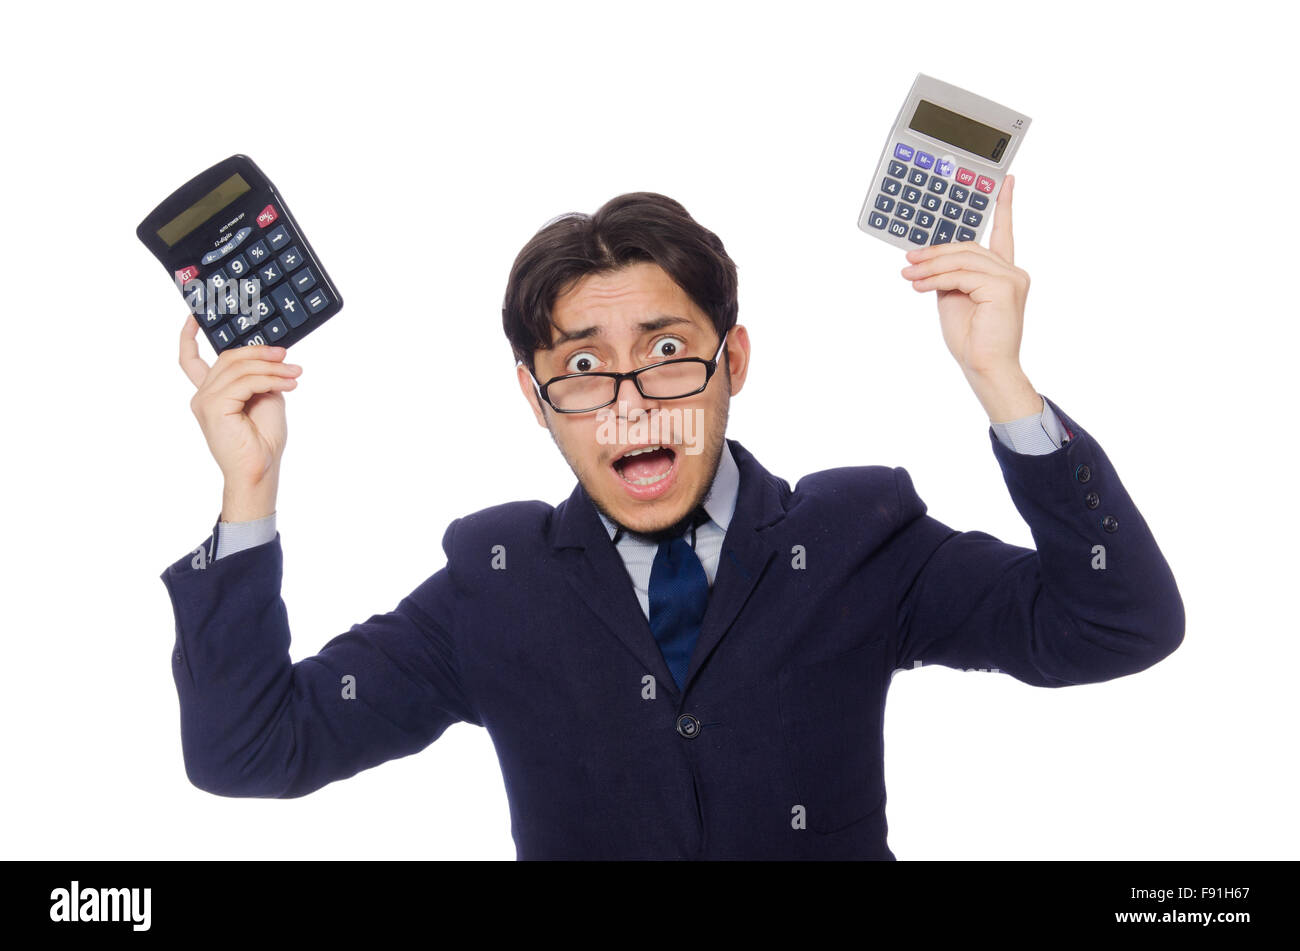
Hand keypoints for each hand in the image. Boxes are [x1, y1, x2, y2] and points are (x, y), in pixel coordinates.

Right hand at [179, 314, 301, 509]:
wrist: (260, 470)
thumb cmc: (262, 440)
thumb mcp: (264, 398)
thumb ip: (260, 376)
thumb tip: (271, 354)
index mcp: (211, 393)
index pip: (191, 359)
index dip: (190, 336)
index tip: (195, 316)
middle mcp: (202, 395)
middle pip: (228, 358)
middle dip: (261, 353)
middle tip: (287, 358)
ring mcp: (205, 400)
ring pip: (239, 368)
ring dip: (272, 368)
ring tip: (294, 375)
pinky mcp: (213, 407)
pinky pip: (244, 382)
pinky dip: (269, 380)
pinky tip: (287, 386)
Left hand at [899, 174, 1029, 379]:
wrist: (984, 367)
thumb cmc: (971, 340)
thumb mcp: (954, 299)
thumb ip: (950, 275)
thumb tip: (929, 260)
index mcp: (1004, 273)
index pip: (1004, 233)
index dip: (1004, 206)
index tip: (1005, 181)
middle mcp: (1012, 272)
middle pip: (969, 247)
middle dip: (935, 252)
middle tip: (909, 260)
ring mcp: (1012, 278)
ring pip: (963, 259)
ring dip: (930, 267)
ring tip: (909, 275)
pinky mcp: (1004, 287)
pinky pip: (962, 275)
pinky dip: (937, 279)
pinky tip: (919, 287)